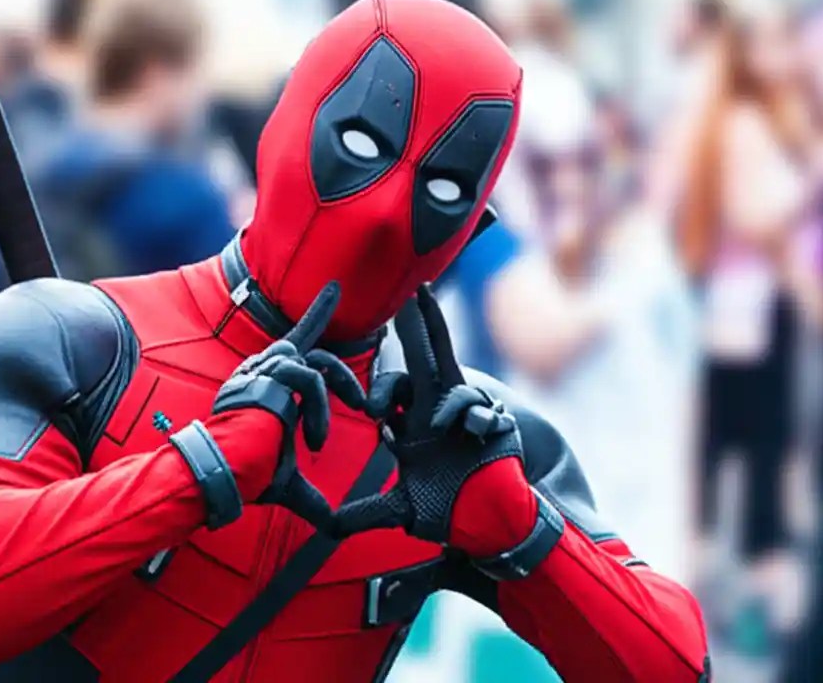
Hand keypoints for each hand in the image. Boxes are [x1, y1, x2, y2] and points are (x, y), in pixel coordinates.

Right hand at [171, 282, 363, 531]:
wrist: (224, 477)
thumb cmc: (244, 475)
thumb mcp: (286, 482)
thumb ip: (310, 496)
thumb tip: (331, 523)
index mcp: (263, 385)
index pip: (295, 342)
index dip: (316, 316)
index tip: (335, 292)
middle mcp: (259, 371)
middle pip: (311, 354)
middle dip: (340, 377)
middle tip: (362, 405)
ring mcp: (261, 371)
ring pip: (314, 367)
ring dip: (325, 404)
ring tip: (318, 440)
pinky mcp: (266, 377)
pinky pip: (309, 379)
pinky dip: (317, 410)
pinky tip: (310, 438)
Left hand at [332, 285, 529, 546]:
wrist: (488, 525)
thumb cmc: (447, 512)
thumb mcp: (400, 511)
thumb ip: (364, 514)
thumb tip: (328, 527)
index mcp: (410, 425)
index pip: (391, 390)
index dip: (381, 393)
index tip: (375, 413)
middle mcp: (436, 411)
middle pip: (425, 357)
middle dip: (419, 326)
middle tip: (413, 294)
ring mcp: (467, 414)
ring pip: (454, 376)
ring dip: (443, 397)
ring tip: (441, 428)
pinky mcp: (494, 423)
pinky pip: (478, 407)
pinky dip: (470, 417)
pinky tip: (470, 434)